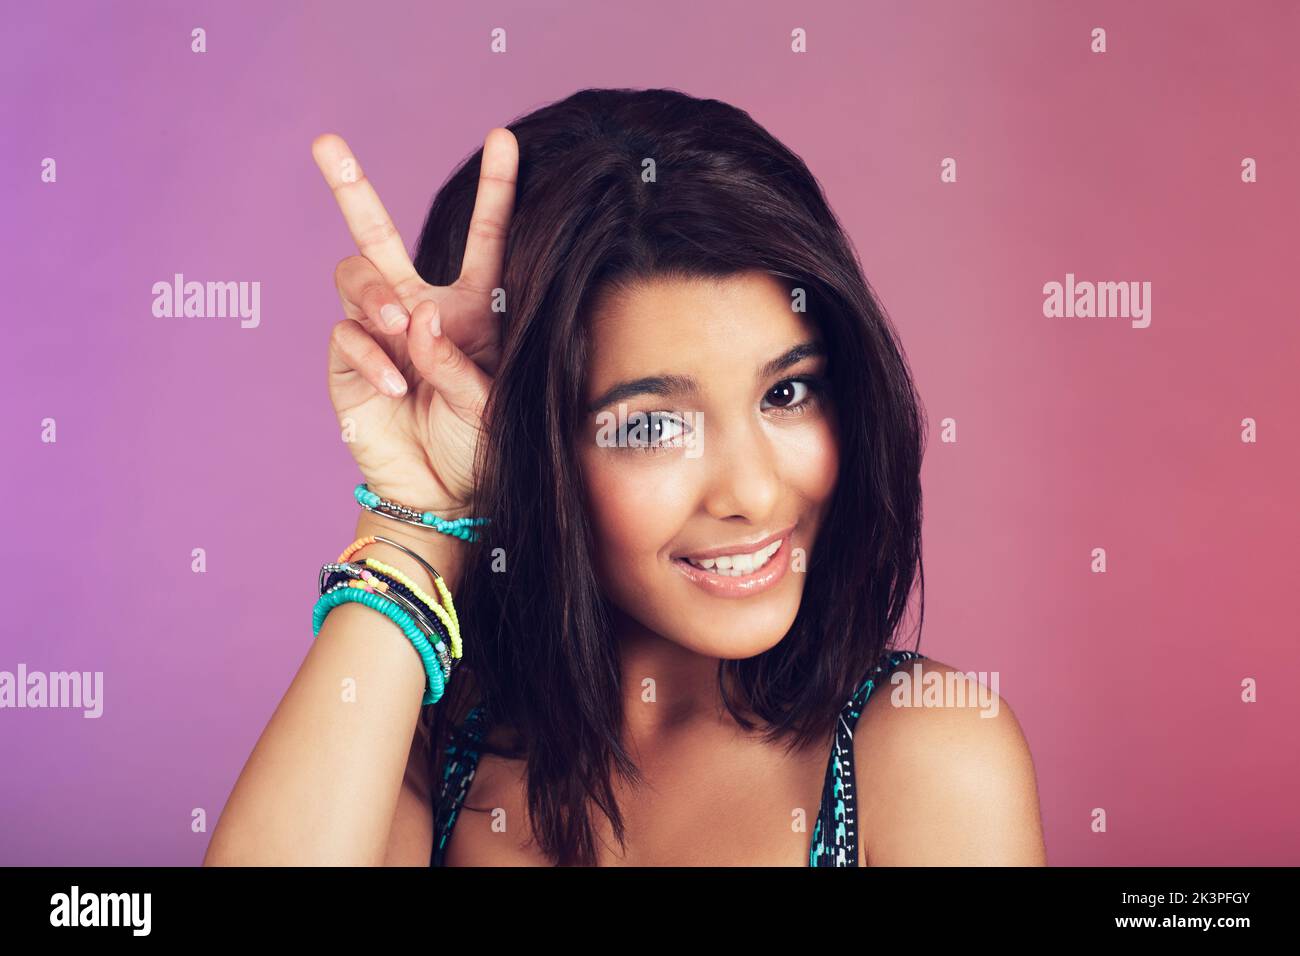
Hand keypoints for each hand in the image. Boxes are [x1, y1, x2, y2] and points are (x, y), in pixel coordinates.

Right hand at [310, 129, 518, 516]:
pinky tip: (397, 385)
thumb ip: (458, 359)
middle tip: (326, 143)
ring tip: (401, 330)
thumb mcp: (491, 405)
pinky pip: (347, 334)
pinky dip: (372, 356)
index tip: (506, 139)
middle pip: (379, 234)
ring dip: (377, 294)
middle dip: (351, 187)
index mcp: (471, 309)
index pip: (485, 240)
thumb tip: (416, 314)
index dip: (496, 190)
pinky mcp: (348, 362)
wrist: (441, 494)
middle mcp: (419, 309)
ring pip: (355, 275)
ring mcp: (378, 332)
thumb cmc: (479, 448)